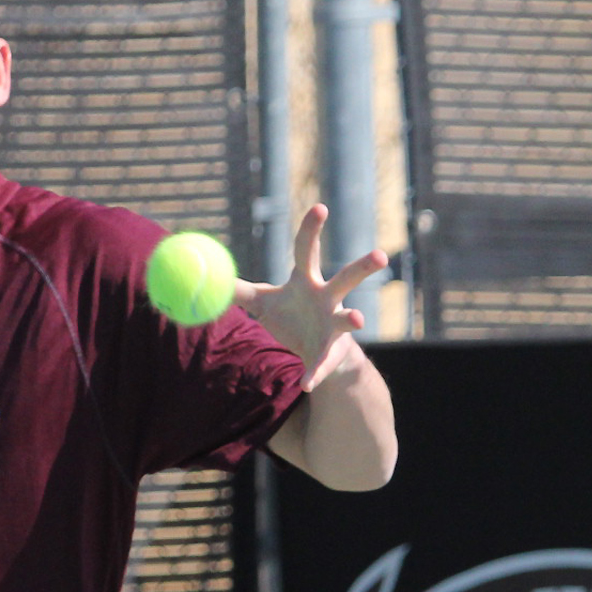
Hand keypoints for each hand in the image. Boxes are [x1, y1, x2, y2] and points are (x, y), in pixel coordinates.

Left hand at [233, 204, 387, 391]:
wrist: (314, 357)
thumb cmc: (291, 320)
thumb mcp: (263, 303)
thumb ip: (238, 289)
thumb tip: (211, 274)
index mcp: (307, 282)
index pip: (309, 250)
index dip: (313, 230)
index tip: (321, 208)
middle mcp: (328, 299)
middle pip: (346, 278)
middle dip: (363, 267)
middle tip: (380, 255)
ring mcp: (334, 326)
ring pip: (349, 319)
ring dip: (352, 318)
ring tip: (356, 318)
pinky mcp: (331, 354)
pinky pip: (321, 364)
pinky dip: (313, 374)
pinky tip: (305, 383)